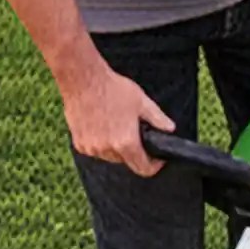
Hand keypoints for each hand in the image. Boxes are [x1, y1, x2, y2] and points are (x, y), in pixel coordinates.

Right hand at [59, 61, 175, 176]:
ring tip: (114, 124)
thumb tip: (170, 129)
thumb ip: (158, 119)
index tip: (156, 158)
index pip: (143, 169)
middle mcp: (108, 150)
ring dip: (115, 147)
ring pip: (110, 156)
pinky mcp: (79, 144)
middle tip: (132, 130)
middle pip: (126, 161)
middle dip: (133, 150)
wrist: (82, 80)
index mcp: (126, 143)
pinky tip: (100, 125)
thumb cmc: (111, 88)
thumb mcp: (141, 101)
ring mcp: (92, 148)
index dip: (153, 165)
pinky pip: (95, 150)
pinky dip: (100, 142)